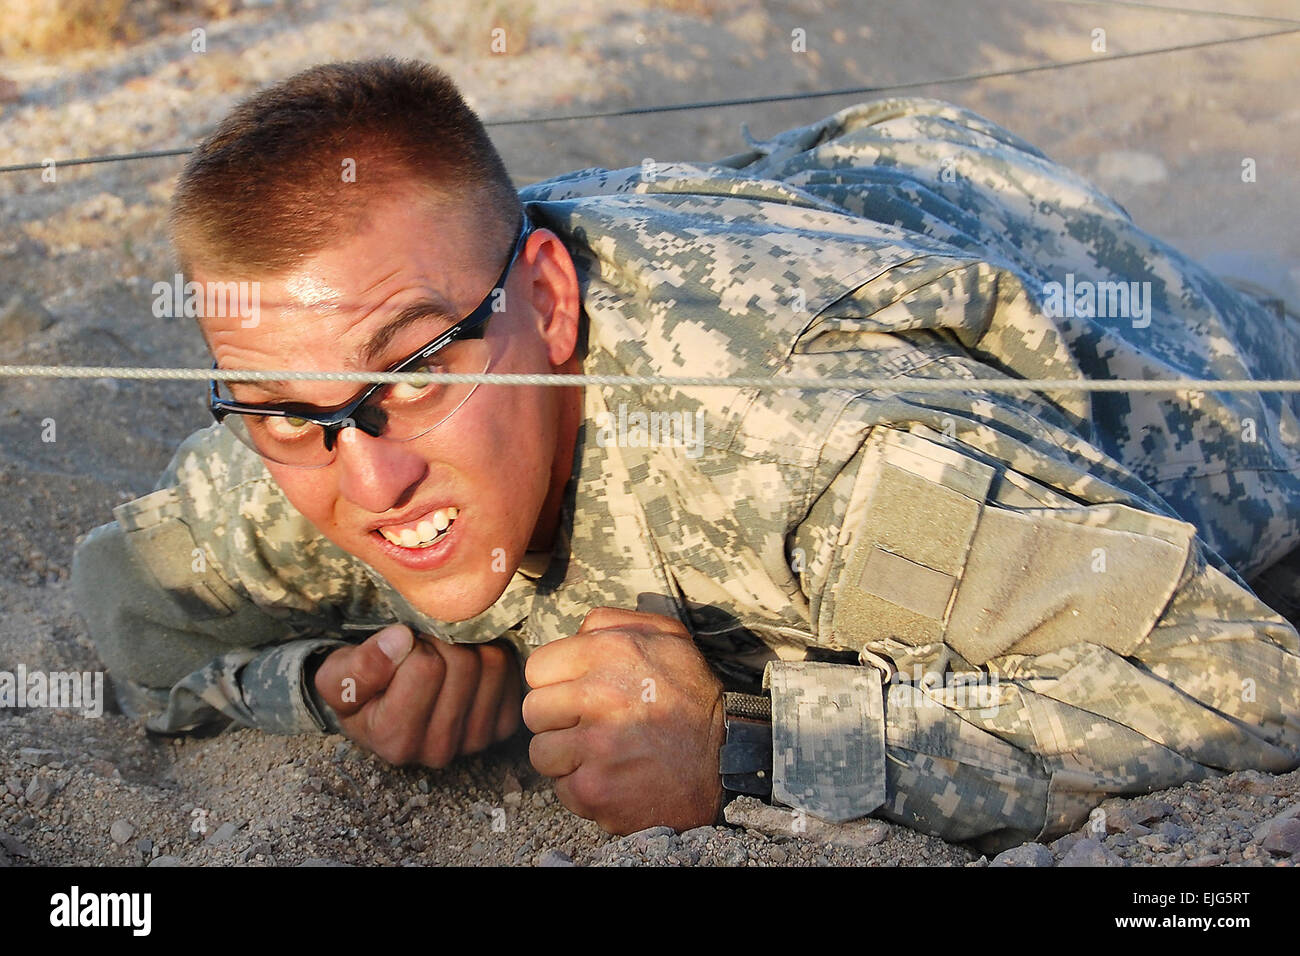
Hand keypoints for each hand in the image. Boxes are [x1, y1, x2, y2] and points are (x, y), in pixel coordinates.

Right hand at [313, 624, 522, 767]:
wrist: (386, 707)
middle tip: (424, 646)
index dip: (411, 643)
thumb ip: (358, 665)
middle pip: (463, 664)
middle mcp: (439, 750)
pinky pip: (510, 672)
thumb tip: (399, 640)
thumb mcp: (336, 678)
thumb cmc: (361, 690)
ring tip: (442, 652)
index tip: (399, 649)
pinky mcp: (502, 726)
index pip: (425, 667)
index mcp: (395, 740)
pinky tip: (466, 662)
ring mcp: (476, 741)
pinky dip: (490, 655)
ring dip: (468, 645)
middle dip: (441, 641)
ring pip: (491, 664)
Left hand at [523, 607, 725, 833]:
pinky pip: (561, 788)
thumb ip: (614, 621)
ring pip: (541, 751)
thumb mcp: (668, 638)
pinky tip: (613, 777)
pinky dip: (583, 787)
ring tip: (602, 753)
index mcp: (611, 652)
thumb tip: (575, 631)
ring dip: (566, 756)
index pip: (538, 667)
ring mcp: (594, 746)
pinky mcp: (594, 789)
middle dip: (558, 719)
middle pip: (534, 710)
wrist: (727, 762)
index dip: (557, 682)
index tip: (579, 693)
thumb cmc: (692, 699)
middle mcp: (600, 695)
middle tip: (592, 725)